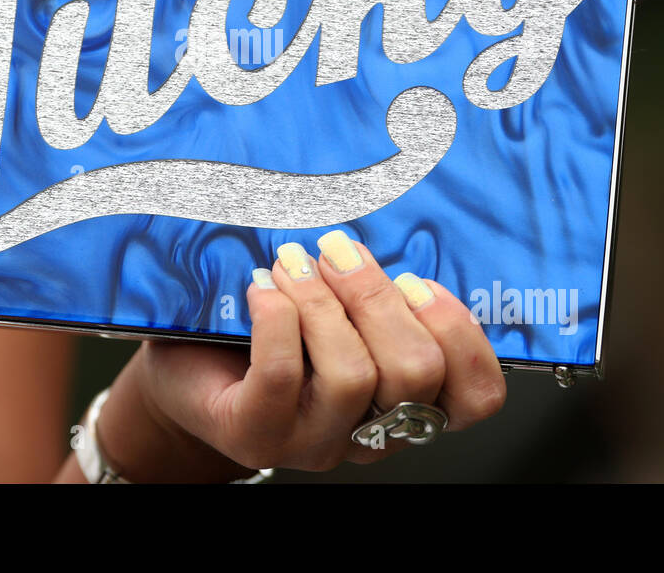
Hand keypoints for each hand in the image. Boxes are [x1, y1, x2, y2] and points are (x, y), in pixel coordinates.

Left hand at [95, 230, 506, 479]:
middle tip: (338, 251)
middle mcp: (371, 433)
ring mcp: (314, 443)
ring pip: (353, 375)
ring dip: (322, 303)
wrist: (187, 371)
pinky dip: (276, 318)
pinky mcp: (256, 436)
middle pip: (415, 373)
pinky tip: (260, 289)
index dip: (460, 334)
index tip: (418, 280)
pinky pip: (282, 376)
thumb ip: (375, 286)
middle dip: (377, 296)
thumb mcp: (338, 306)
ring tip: (292, 265)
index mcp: (407, 402)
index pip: (476, 396)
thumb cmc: (265, 330)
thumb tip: (386, 221)